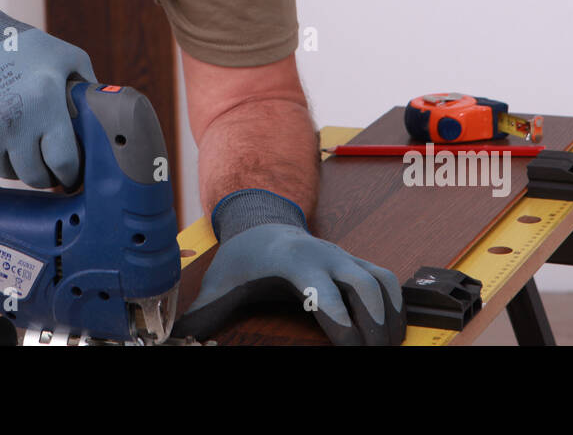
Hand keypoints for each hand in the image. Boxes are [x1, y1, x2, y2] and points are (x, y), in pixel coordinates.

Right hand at [0, 0, 95, 187]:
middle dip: (45, 173)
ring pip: (6, 172)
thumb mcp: (63, 55)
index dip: (70, 173)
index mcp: (45, 102)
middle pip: (35, 176)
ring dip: (16, 164)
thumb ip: (87, 84)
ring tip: (18, 142)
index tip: (70, 174)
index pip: (64, 163)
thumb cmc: (17, 46)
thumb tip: (104, 114)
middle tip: (45, 162)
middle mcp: (14, 122)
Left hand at [173, 189, 403, 345]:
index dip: (340, 323)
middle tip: (376, 353)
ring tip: (390, 345)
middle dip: (375, 323)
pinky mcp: (355, 261)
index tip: (351, 348)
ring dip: (391, 314)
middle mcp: (324, 255)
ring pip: (380, 280)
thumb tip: (177, 338)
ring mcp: (343, 256)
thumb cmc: (242, 257)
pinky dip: (396, 304)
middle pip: (362, 286)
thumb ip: (203, 314)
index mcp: (293, 262)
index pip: (324, 293)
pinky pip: (385, 279)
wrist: (260, 220)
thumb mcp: (221, 284)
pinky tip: (393, 330)